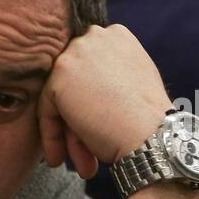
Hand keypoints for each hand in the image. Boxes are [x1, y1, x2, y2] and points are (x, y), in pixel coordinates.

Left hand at [38, 24, 172, 177]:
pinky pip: (47, 109)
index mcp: (115, 35)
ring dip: (68, 134)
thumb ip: (106, 74)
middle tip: (84, 152)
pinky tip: (59, 158)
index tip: (93, 126)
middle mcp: (95, 36)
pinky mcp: (60, 73)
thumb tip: (81, 90)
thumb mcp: (132, 81)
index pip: (86, 69)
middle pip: (71, 84)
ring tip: (80, 163)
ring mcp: (76, 52)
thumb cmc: (146, 118)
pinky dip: (52, 136)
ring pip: (58, 98)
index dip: (87, 102)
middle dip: (76, 122)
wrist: (151, 134)